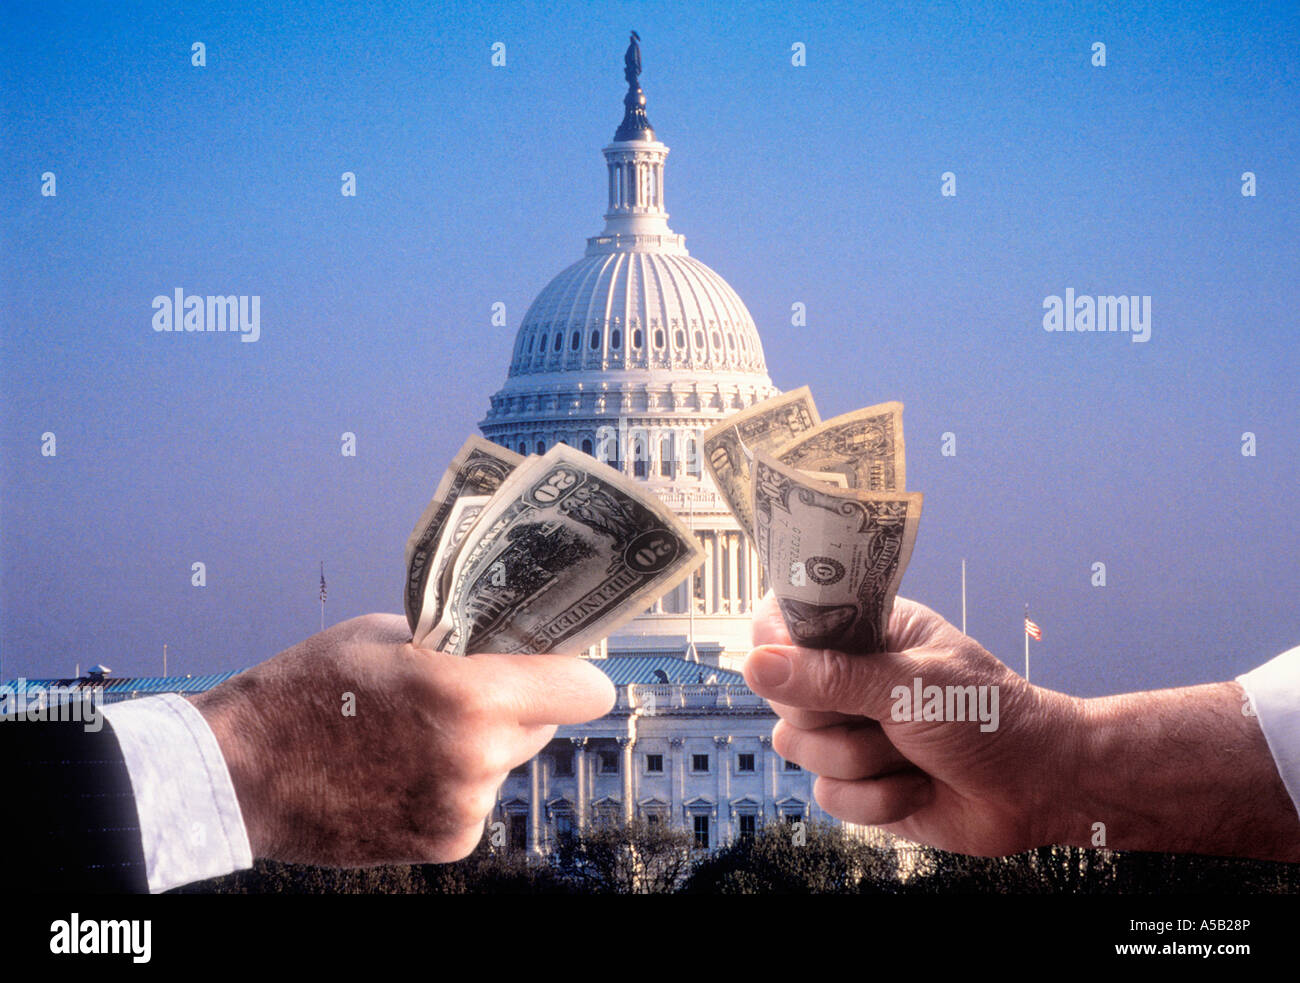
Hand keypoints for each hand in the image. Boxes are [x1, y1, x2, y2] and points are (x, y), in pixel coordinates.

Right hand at [191, 614, 614, 865]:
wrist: (240, 773)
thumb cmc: (307, 690)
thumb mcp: (388, 632)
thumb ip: (462, 640)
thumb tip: (510, 640)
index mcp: (472, 694)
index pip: (584, 688)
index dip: (572, 672)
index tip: (555, 664)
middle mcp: (478, 756)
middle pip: (544, 722)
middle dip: (517, 703)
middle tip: (462, 690)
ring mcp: (464, 806)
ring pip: (505, 761)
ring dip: (479, 745)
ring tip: (412, 733)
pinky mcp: (447, 843)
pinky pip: (475, 799)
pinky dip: (452, 784)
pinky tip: (400, 770)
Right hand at [745, 591, 1088, 855]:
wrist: (1038, 789)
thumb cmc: (991, 716)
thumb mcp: (910, 685)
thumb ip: (831, 676)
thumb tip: (756, 663)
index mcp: (866, 632)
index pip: (788, 621)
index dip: (779, 643)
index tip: (796, 662)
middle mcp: (850, 679)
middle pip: (783, 695)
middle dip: (832, 716)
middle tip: (882, 713)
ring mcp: (851, 731)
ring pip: (798, 749)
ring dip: (862, 761)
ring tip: (910, 751)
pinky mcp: (857, 783)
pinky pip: (827, 796)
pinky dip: (877, 799)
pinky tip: (915, 786)